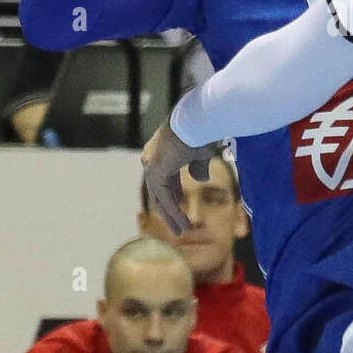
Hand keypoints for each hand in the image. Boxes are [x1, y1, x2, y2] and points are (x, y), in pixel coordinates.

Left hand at [142, 119, 215, 234]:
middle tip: (179, 227)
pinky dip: (173, 212)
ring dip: (172, 217)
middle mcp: (152, 159)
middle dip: (171, 210)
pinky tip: (183, 224)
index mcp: (162, 152)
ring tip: (181, 232)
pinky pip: (164, 198)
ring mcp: (151, 166)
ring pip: (160, 198)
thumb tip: (200, 181)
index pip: (165, 179)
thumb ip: (199, 167)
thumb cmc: (201, 130)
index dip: (175, 194)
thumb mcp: (202, 153)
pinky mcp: (155, 173)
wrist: (196, 120)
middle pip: (160, 191)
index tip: (181, 207)